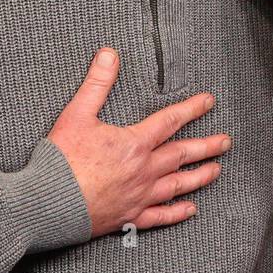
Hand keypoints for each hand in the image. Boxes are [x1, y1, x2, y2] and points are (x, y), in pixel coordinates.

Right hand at [49, 48, 229, 234]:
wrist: (46, 203)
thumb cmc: (60, 160)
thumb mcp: (76, 114)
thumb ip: (97, 84)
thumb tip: (109, 54)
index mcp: (133, 143)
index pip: (170, 121)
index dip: (191, 109)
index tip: (209, 102)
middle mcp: (143, 170)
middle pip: (181, 154)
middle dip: (206, 146)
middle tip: (226, 141)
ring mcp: (139, 196)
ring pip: (178, 185)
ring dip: (200, 176)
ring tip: (217, 170)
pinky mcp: (129, 218)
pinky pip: (160, 216)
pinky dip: (177, 213)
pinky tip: (190, 209)